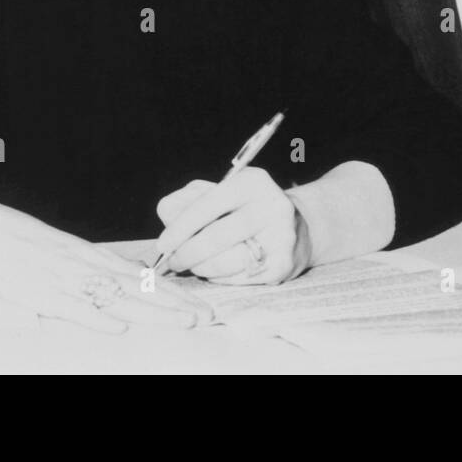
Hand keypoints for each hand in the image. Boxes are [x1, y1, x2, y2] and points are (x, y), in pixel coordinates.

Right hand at [0, 200, 209, 332]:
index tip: (200, 303)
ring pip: (119, 299)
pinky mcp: (43, 294)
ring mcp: (67, 281)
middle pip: (140, 289)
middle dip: (177, 304)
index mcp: (93, 256)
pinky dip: (98, 318)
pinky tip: (121, 328)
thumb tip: (123, 282)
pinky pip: (75, 309)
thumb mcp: (66, 252)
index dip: (173, 292)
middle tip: (208, 316)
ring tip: (184, 321)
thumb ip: (93, 268)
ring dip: (154, 312)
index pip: (142, 277)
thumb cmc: (23, 243)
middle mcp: (87, 267)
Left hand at [155, 167, 312, 284]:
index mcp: (253, 182)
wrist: (299, 229)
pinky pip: (238, 279)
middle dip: (186, 253)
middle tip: (173, 262)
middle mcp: (272, 206)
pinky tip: (219, 270)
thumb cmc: (247, 209)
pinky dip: (220, 278)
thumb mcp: (221, 193)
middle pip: (215, 237)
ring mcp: (281, 237)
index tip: (162, 244)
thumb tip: (166, 216)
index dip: (180, 227)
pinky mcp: (283, 265)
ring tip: (196, 265)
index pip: (208, 204)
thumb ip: (189, 199)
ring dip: (202, 268)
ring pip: (226, 262)